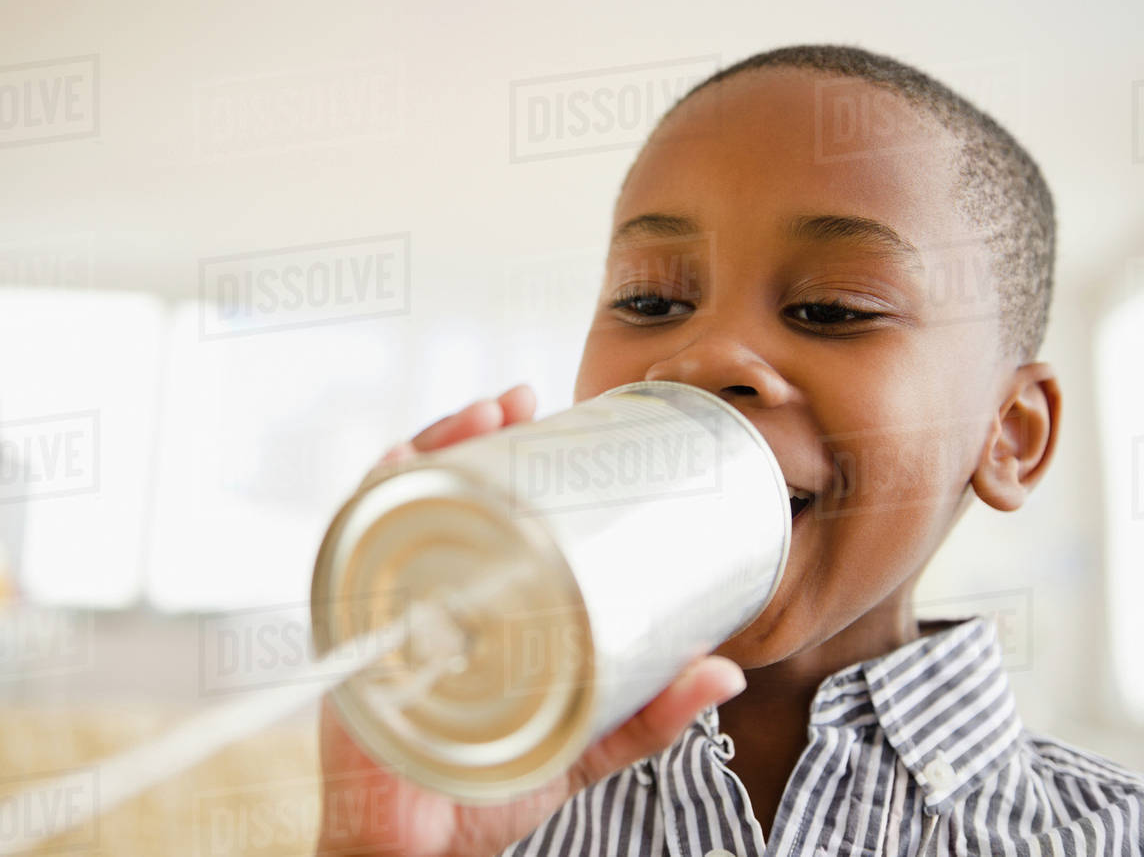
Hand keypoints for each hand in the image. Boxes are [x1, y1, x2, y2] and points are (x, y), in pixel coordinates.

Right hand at [315, 384, 746, 855]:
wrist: (418, 854)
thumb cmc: (490, 790)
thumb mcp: (584, 738)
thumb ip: (648, 712)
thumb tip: (725, 670)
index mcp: (475, 607)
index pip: (486, 514)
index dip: (510, 459)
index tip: (549, 414)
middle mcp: (427, 596)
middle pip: (441, 496)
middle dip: (470, 436)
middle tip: (514, 399)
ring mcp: (388, 609)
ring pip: (397, 508)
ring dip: (432, 451)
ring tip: (477, 416)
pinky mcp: (357, 636)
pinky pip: (351, 556)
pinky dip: (370, 504)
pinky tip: (395, 464)